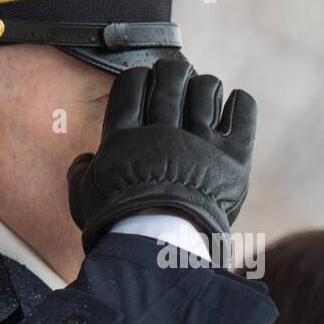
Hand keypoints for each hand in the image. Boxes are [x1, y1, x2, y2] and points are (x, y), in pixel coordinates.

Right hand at [67, 59, 255, 252]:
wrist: (161, 253)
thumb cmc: (119, 227)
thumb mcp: (85, 199)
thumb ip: (80, 173)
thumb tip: (86, 160)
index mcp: (125, 138)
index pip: (132, 84)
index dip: (138, 77)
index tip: (144, 82)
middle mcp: (164, 132)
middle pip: (170, 78)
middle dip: (172, 71)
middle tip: (176, 75)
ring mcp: (202, 144)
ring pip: (206, 89)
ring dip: (205, 85)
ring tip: (204, 92)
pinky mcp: (234, 159)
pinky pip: (244, 113)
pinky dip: (241, 102)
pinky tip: (234, 103)